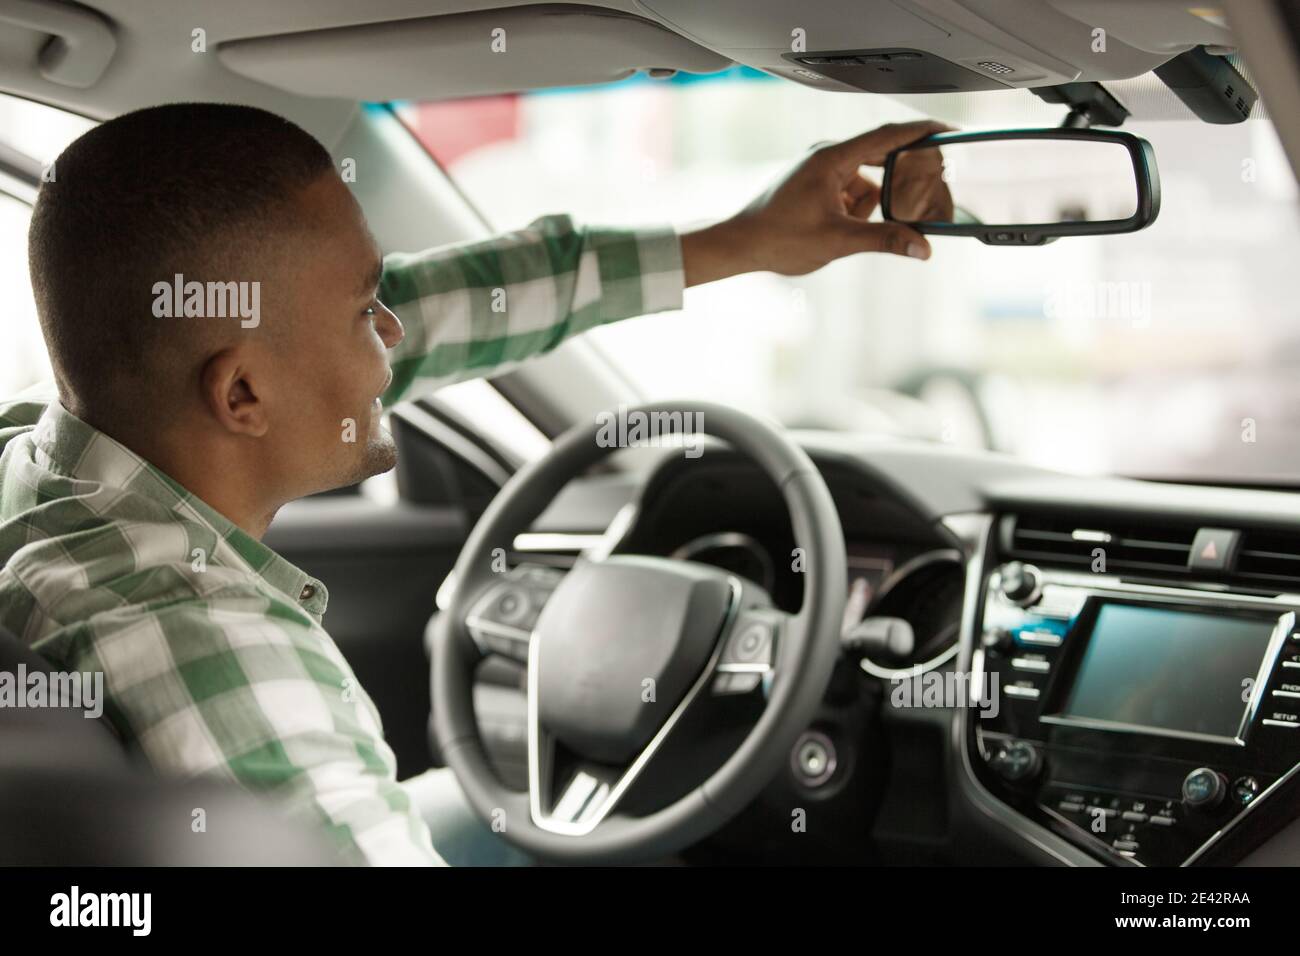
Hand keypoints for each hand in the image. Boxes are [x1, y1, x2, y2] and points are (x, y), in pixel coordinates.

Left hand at [681, 120, 951, 284]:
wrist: (741, 244)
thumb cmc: (777, 236)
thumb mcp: (837, 240)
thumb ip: (884, 240)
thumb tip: (920, 247)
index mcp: (832, 158)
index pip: (888, 135)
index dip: (922, 131)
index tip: (948, 130)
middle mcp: (827, 157)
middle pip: (881, 159)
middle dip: (898, 183)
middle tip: (916, 200)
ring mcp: (820, 170)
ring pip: (866, 184)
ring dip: (869, 209)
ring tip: (849, 232)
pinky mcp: (816, 185)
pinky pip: (851, 193)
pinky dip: (855, 212)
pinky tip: (842, 231)